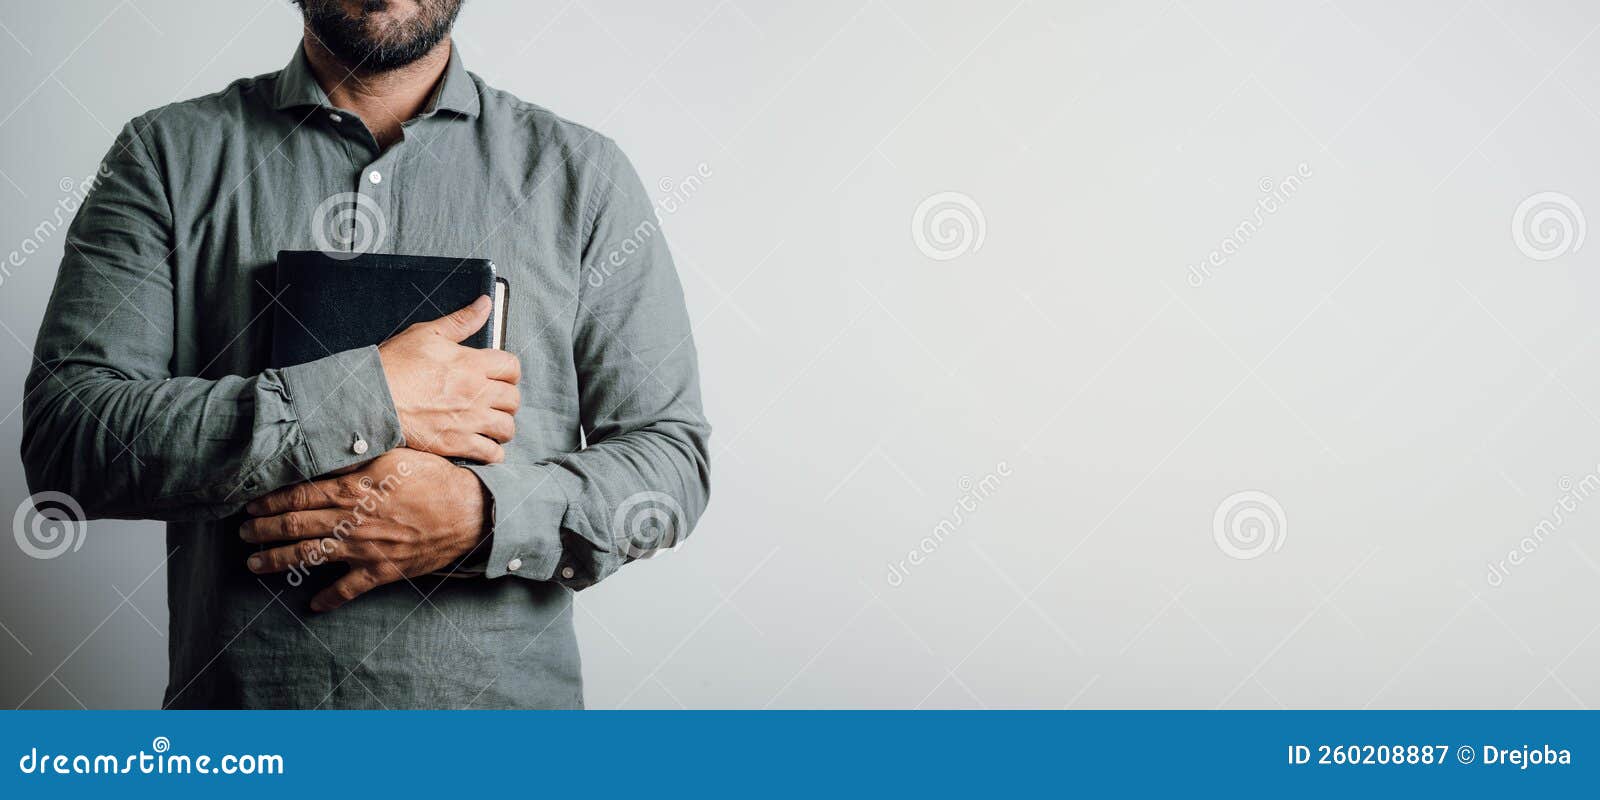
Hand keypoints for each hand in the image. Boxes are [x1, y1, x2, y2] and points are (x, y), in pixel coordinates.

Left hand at [241, 448, 487, 611]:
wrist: (468, 513)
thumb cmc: (433, 479)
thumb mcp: (393, 457)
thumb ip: (356, 459)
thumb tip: (326, 453)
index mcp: (351, 491)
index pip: (298, 495)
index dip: (270, 500)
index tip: (250, 504)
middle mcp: (350, 521)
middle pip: (295, 526)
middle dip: (263, 530)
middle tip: (242, 533)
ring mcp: (363, 549)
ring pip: (309, 557)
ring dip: (277, 561)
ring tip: (254, 564)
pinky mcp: (381, 571)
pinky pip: (348, 589)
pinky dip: (329, 598)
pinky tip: (313, 604)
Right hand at [378, 295, 519, 462]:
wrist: (372, 399)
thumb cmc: (395, 365)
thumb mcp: (427, 334)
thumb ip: (461, 321)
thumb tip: (485, 304)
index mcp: (472, 364)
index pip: (512, 367)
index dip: (510, 372)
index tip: (502, 377)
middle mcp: (476, 393)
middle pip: (514, 399)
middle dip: (508, 400)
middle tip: (497, 402)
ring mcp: (468, 420)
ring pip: (507, 428)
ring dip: (503, 427)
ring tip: (494, 426)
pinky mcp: (456, 443)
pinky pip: (491, 453)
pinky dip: (493, 453)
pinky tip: (487, 447)